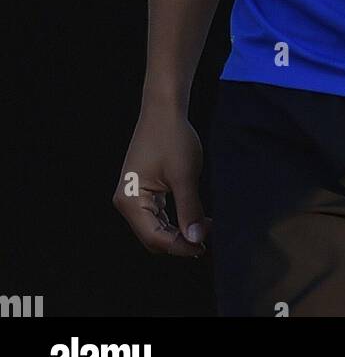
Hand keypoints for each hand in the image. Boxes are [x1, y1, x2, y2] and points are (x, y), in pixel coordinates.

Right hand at [112, 105, 211, 255]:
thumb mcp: (185, 175)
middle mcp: (127, 201)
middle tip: (206, 238)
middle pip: (153, 237)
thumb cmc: (172, 137)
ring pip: (155, 228)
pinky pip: (157, 216)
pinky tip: (193, 217)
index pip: (154, 238)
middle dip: (179, 241)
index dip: (180, 246)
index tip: (203, 246)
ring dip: (178, 231)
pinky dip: (174, 220)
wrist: (164, 110)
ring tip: (203, 227)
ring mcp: (132, 196)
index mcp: (130, 200)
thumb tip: (196, 239)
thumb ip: (190, 210)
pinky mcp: (142, 191)